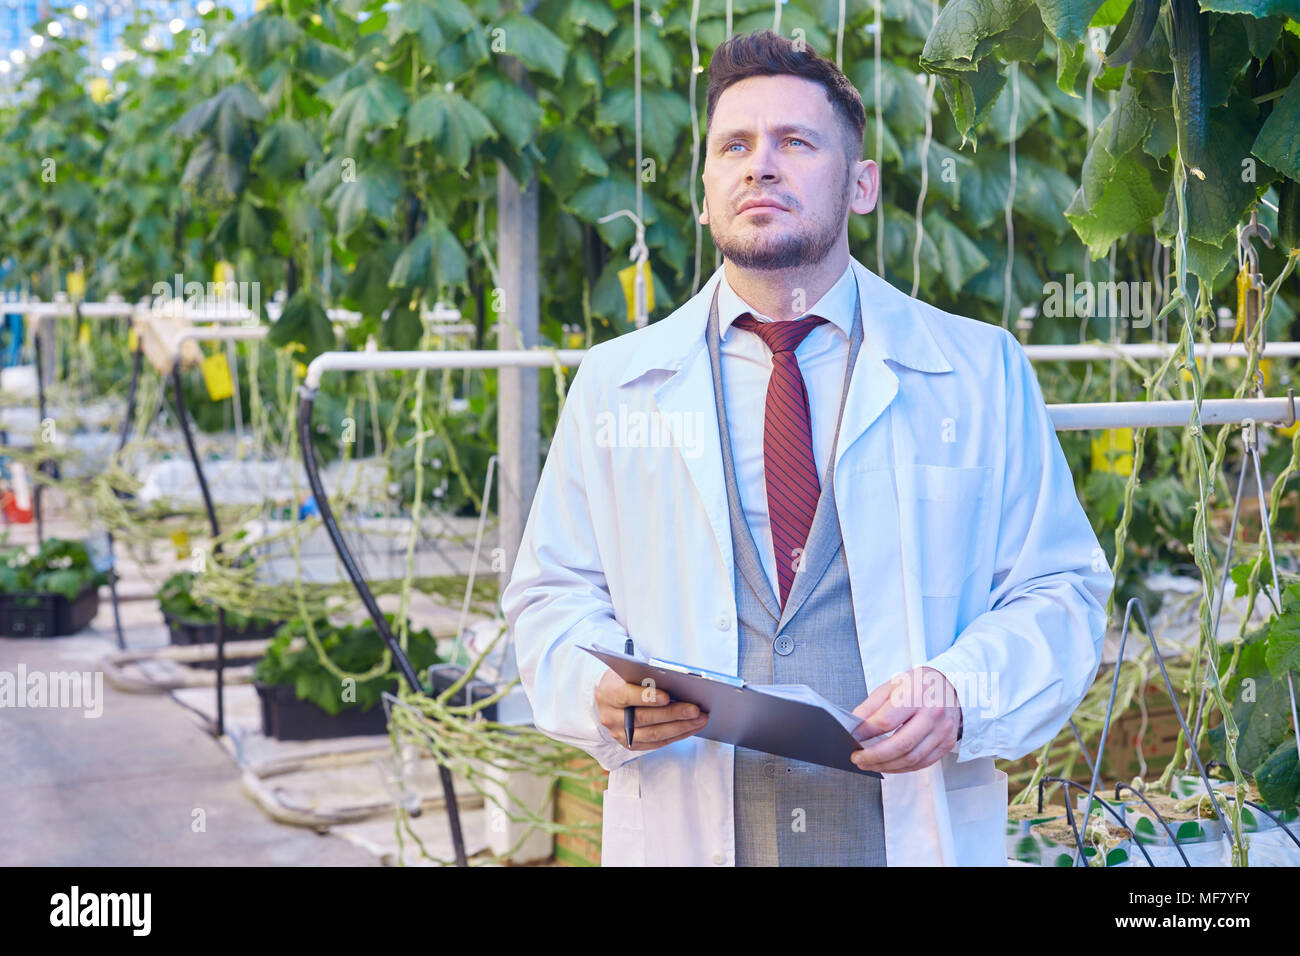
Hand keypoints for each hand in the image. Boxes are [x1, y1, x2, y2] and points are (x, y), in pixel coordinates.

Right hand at [595, 668, 708, 750]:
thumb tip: (676, 682)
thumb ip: (646, 676)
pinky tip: (692, 727)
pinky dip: (677, 735)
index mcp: (607, 693)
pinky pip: (657, 743)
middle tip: (695, 709)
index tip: (667, 696)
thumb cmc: (625, 679)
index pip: (626, 696)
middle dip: (673, 714)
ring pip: (653, 735)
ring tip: (700, 719)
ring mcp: (619, 734)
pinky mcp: (630, 745)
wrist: (610, 697)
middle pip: (644, 718)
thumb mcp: (630, 671)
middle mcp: (610, 717)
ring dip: (680, 727)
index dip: (647, 697)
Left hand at [848, 666, 962, 773]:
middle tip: (857, 758)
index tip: (852, 738)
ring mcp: (943, 731)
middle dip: (874, 756)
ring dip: (886, 766)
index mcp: (916, 694)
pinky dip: (901, 768)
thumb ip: (871, 706)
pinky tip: (887, 765)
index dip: (866, 732)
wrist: (951, 686)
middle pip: (900, 745)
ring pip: (911, 759)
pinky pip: (921, 764)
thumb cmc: (919, 684)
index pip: (887, 720)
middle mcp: (933, 714)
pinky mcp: (947, 744)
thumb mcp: (892, 685)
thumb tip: (855, 727)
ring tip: (868, 764)